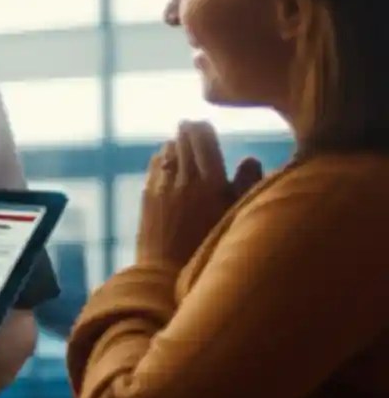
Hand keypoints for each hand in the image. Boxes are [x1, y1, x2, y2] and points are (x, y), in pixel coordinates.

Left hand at [137, 121, 263, 268]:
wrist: (170, 274)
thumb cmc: (213, 248)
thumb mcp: (238, 217)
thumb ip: (246, 185)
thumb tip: (250, 158)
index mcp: (211, 181)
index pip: (203, 140)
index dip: (202, 128)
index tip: (202, 123)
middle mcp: (184, 179)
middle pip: (183, 142)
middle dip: (186, 131)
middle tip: (189, 124)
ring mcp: (162, 187)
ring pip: (166, 153)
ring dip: (173, 145)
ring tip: (178, 141)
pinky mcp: (147, 197)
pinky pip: (154, 167)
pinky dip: (160, 159)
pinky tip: (164, 160)